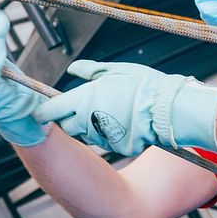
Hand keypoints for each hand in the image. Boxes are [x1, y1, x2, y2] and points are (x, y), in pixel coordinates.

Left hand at [33, 60, 216, 155]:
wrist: (170, 109)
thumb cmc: (144, 85)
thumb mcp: (116, 70)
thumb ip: (90, 71)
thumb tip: (72, 69)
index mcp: (82, 101)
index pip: (49, 111)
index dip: (46, 111)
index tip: (46, 110)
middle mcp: (88, 122)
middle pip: (68, 127)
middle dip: (73, 119)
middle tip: (89, 107)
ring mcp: (103, 138)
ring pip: (88, 135)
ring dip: (94, 126)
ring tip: (115, 111)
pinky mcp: (117, 148)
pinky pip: (109, 142)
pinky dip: (114, 134)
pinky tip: (127, 122)